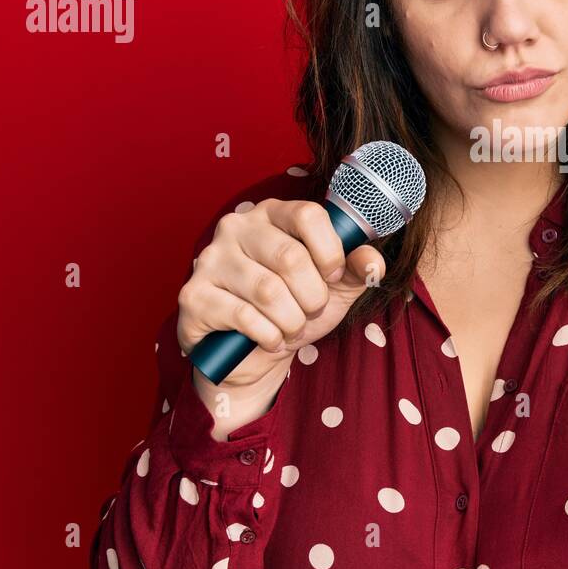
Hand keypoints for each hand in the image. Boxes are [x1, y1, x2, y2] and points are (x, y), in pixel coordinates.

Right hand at [177, 198, 385, 387]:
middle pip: (290, 258)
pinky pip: (243, 316)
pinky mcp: (194, 296)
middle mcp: (237, 227)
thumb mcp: (335, 287)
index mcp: (273, 214)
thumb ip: (358, 269)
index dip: (330, 250)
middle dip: (313, 296)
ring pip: (268, 291)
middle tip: (311, 310)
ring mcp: (210, 259)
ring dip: (292, 320)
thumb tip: (373, 261)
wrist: (255, 354)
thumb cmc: (295, 307)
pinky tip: (271, 340)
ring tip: (292, 328)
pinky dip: (268, 336)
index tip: (333, 275)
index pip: (308, 215)